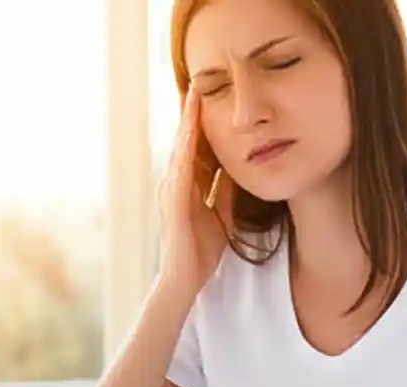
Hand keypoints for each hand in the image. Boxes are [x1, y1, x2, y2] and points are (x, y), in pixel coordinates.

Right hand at [156, 87, 231, 296]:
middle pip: (183, 144)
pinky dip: (185, 151)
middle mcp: (174, 186)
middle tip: (197, 84)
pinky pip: (181, 172)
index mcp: (186, 188)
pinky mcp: (174, 206)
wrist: (185, 281)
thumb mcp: (221, 214)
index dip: (200, 124)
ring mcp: (171, 194)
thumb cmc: (200, 252)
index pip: (194, 149)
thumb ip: (224, 193)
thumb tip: (234, 170)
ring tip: (193, 98)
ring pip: (179, 151)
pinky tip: (190, 134)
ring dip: (186, 125)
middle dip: (190, 115)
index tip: (209, 98)